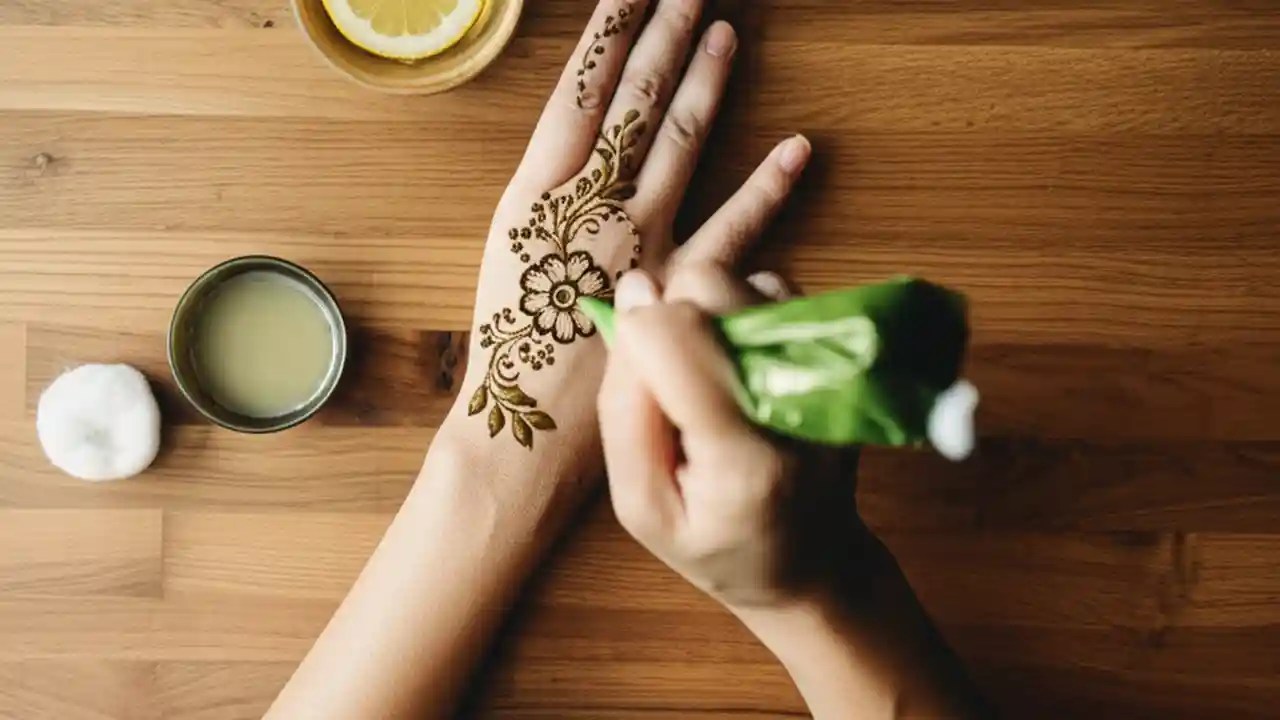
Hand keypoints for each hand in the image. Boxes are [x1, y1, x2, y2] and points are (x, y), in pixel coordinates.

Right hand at [449, 0, 809, 478]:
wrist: (524, 445)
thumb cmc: (507, 359)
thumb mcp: (505, 265)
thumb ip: (548, 205)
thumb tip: (588, 151)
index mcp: (533, 197)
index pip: (578, 93)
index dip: (607, 35)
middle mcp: (589, 209)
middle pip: (633, 104)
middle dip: (661, 35)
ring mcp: (641, 246)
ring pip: (678, 149)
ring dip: (703, 85)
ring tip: (725, 31)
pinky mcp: (683, 292)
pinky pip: (733, 235)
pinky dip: (767, 191)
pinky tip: (799, 148)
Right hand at [598, 262, 866, 608]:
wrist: (812, 560)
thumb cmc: (716, 542)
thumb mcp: (642, 506)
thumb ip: (623, 408)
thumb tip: (632, 295)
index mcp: (743, 456)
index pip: (673, 335)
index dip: (635, 339)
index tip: (638, 386)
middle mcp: (795, 395)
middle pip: (709, 284)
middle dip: (670, 314)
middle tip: (671, 381)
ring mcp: (827, 367)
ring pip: (738, 279)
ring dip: (708, 313)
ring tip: (708, 379)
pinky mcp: (839, 351)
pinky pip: (769, 289)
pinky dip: (741, 313)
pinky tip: (738, 367)